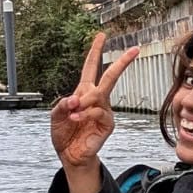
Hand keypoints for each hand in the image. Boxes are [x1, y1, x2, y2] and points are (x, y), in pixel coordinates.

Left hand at [51, 32, 138, 180]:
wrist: (70, 155)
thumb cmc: (64, 135)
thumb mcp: (56, 116)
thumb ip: (62, 104)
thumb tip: (75, 99)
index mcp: (84, 92)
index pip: (91, 68)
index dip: (95, 51)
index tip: (101, 36)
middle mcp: (97, 98)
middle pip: (111, 76)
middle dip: (123, 62)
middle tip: (136, 49)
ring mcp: (104, 110)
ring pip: (99, 94)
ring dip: (84, 101)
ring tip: (73, 112)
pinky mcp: (108, 123)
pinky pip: (99, 111)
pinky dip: (85, 113)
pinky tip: (77, 118)